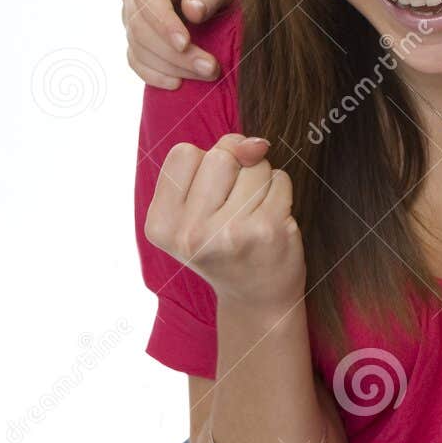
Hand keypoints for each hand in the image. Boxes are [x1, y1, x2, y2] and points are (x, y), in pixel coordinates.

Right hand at [120, 0, 249, 87]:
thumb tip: (193, 12)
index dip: (162, 22)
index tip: (185, 44)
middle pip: (141, 26)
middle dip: (175, 53)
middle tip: (211, 68)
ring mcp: (130, 13)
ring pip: (138, 46)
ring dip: (171, 67)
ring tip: (207, 74)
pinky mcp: (135, 35)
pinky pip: (135, 59)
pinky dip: (154, 75)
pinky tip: (178, 83)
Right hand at [144, 132, 305, 311]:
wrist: (256, 299)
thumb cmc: (225, 245)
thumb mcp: (199, 206)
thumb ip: (218, 160)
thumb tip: (255, 144)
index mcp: (161, 224)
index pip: (184, 153)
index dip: (203, 166)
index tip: (209, 199)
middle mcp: (190, 233)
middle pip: (221, 155)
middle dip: (235, 169)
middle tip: (234, 209)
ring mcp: (230, 233)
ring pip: (254, 165)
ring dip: (260, 182)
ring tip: (252, 216)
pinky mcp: (267, 231)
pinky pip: (280, 179)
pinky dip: (280, 192)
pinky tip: (272, 221)